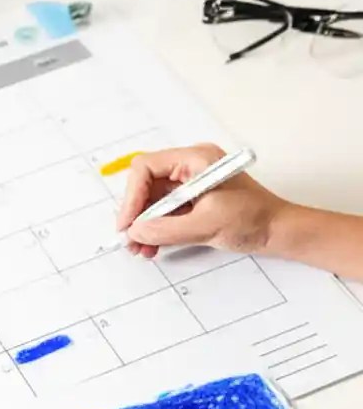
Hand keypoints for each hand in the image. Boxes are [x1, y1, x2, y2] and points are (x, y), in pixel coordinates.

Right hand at [115, 144, 290, 258]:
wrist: (279, 231)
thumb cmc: (254, 219)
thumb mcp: (206, 226)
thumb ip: (166, 229)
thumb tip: (134, 232)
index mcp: (196, 160)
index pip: (146, 168)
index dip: (132, 196)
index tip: (128, 223)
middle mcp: (190, 167)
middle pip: (146, 185)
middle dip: (136, 214)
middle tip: (131, 240)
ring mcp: (190, 183)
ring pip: (152, 200)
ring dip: (143, 225)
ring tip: (141, 249)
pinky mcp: (192, 200)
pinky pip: (164, 211)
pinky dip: (155, 228)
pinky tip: (152, 246)